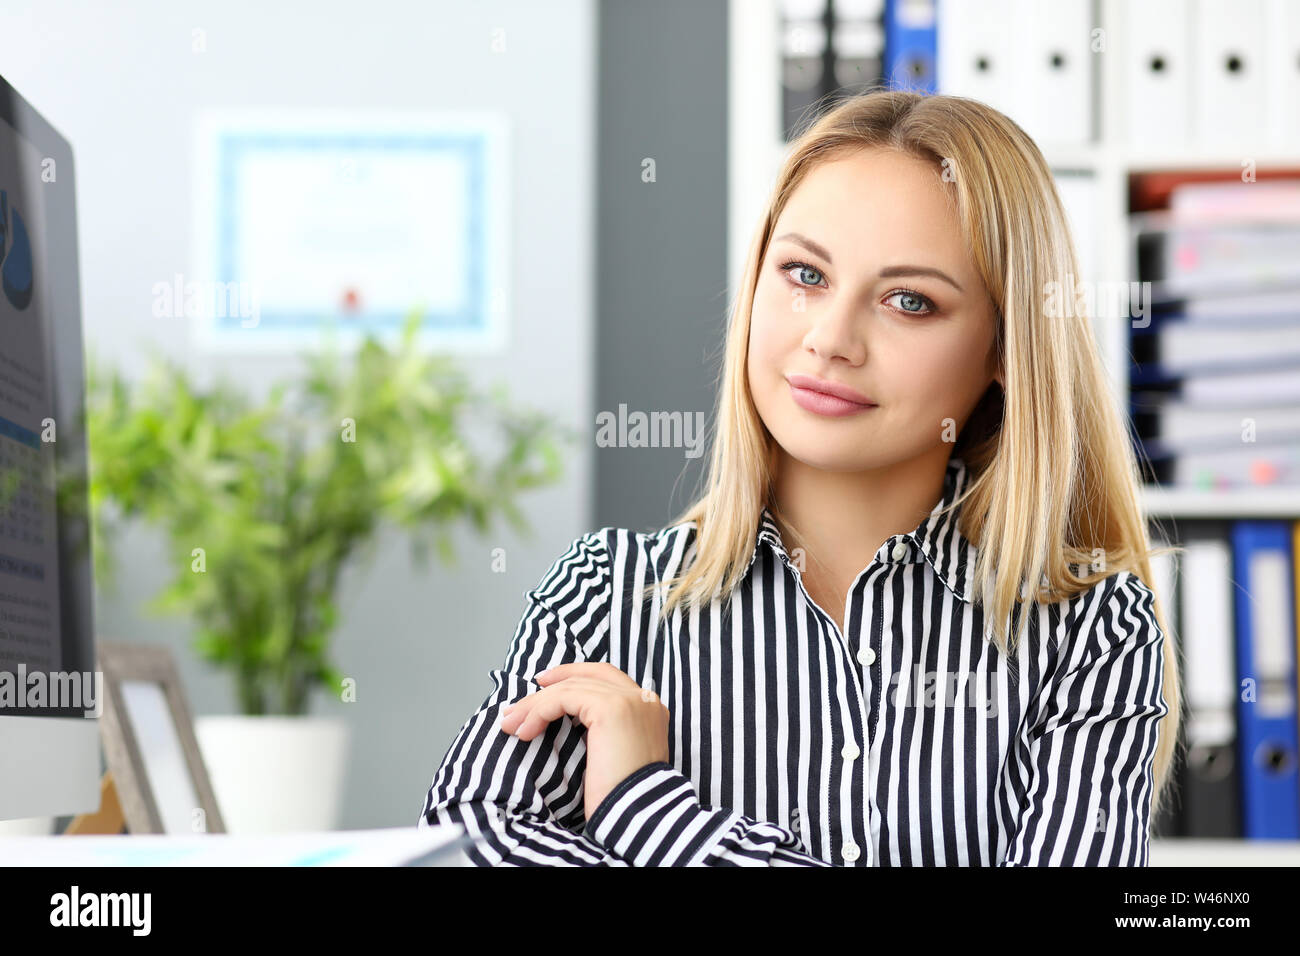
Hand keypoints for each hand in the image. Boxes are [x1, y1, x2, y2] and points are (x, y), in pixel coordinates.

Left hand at [499, 662, 669, 820]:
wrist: (638, 815)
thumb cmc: (623, 798)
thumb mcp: (615, 756)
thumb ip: (604, 732)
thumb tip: (566, 720)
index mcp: (648, 708)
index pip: (606, 676)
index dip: (573, 673)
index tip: (543, 683)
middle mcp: (643, 699)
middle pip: (586, 678)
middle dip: (547, 689)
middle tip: (517, 708)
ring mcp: (629, 700)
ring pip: (571, 687)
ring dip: (536, 705)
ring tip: (512, 724)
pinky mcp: (610, 708)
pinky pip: (564, 698)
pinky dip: (540, 711)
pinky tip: (526, 730)